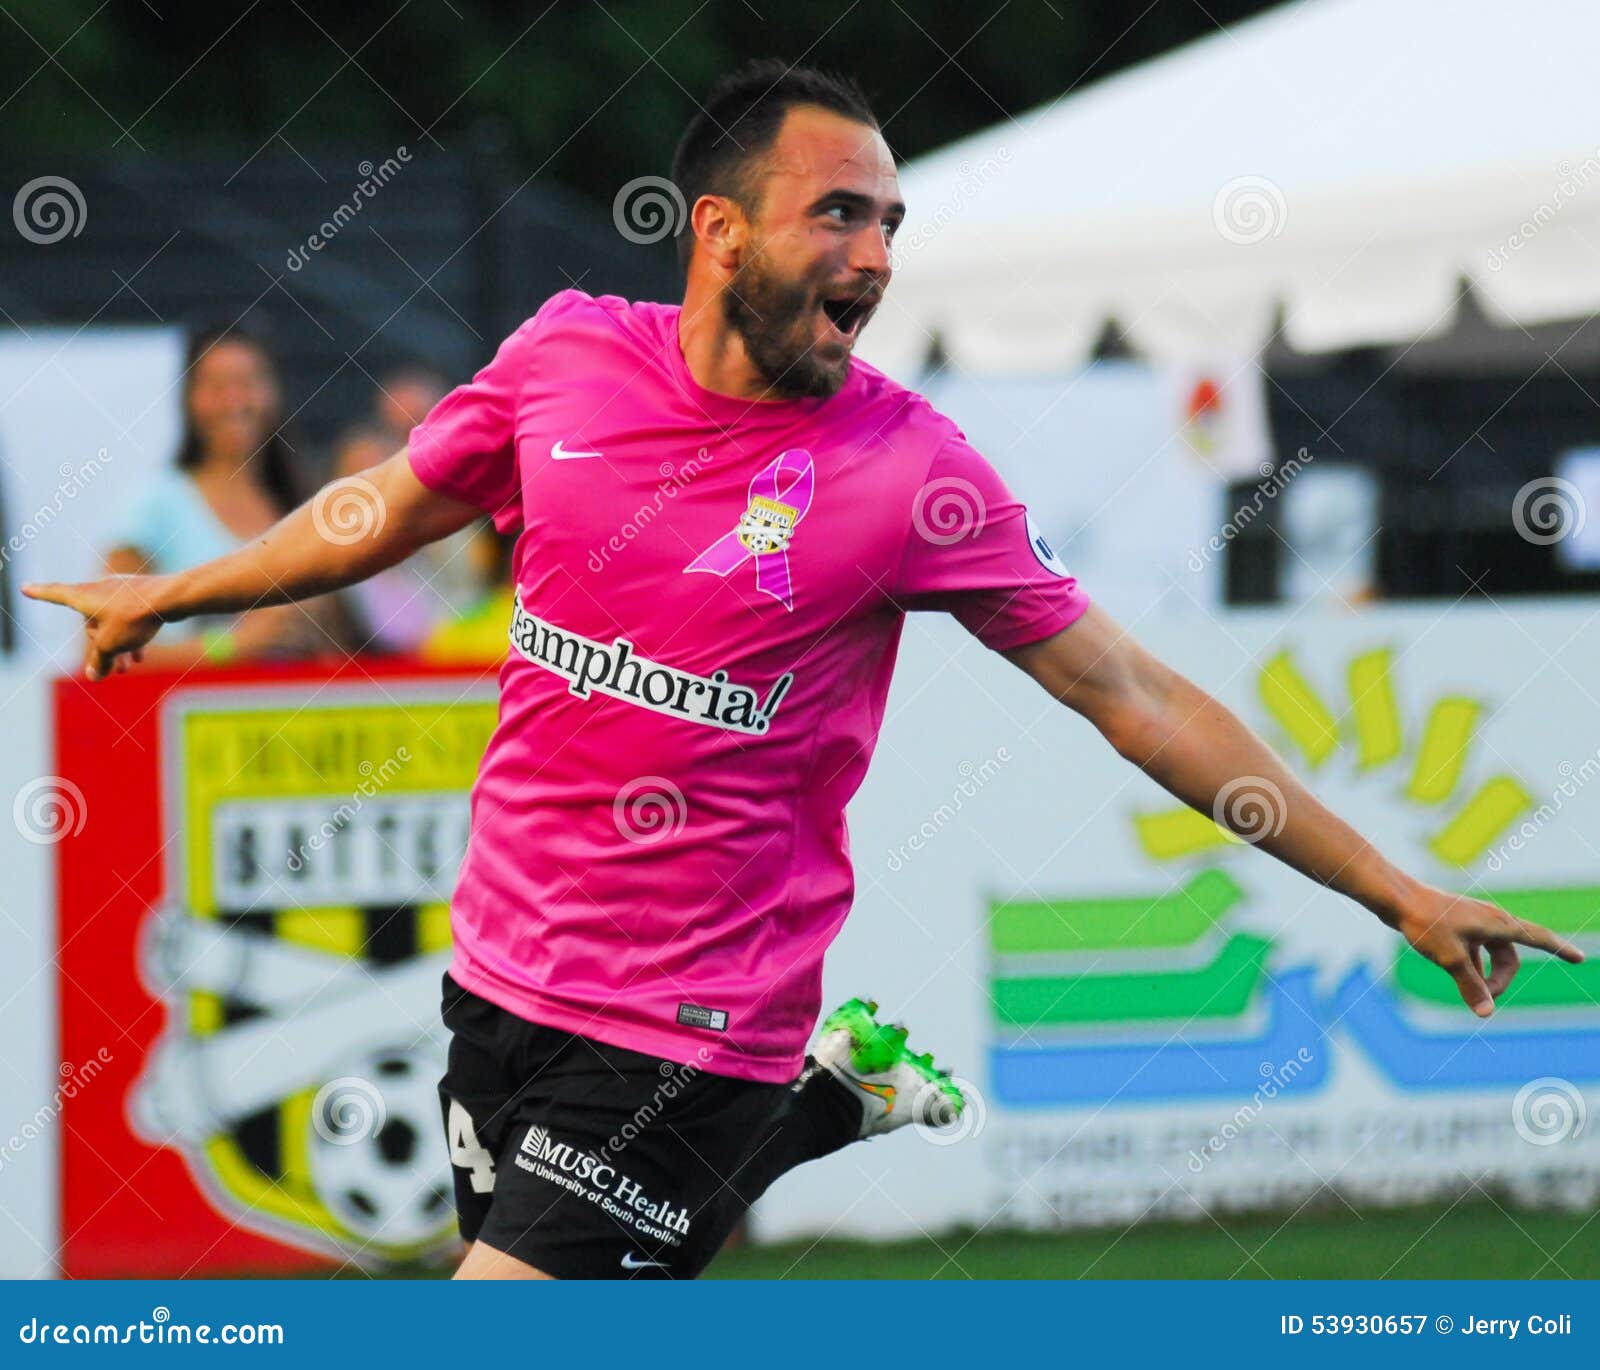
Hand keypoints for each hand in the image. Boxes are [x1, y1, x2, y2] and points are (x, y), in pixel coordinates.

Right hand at [22, 575, 166, 679]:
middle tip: (117, 671)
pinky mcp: (141, 595)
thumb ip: (99, 660)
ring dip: (118, 646)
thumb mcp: (111, 644)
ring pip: (112, 623)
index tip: (24, 588)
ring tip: (128, 668)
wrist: (172, 598)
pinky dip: (131, 636)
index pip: (55, 594)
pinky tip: (140, 656)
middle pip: (91, 622)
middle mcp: (99, 588)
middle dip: (102, 648)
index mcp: (83, 595)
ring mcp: (121, 590)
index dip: (40, 594)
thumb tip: (94, 676)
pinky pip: (129, 618)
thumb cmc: (133, 617)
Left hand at [1391, 883, 1584, 1016]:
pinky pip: (1472, 952)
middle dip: (1499, 982)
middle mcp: (1490, 921)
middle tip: (1481, 1000)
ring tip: (1467, 993)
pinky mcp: (1455, 927)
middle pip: (1509, 959)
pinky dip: (1468, 967)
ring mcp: (1472, 923)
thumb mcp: (1450, 959)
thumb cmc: (1426, 923)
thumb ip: (1471, 986)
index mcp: (1498, 924)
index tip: (1580, 958)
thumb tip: (1486, 1013)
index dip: (1559, 950)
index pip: (1538, 938)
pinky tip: (1453, 976)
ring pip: (1488, 957)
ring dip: (1481, 977)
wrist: (1396, 899)